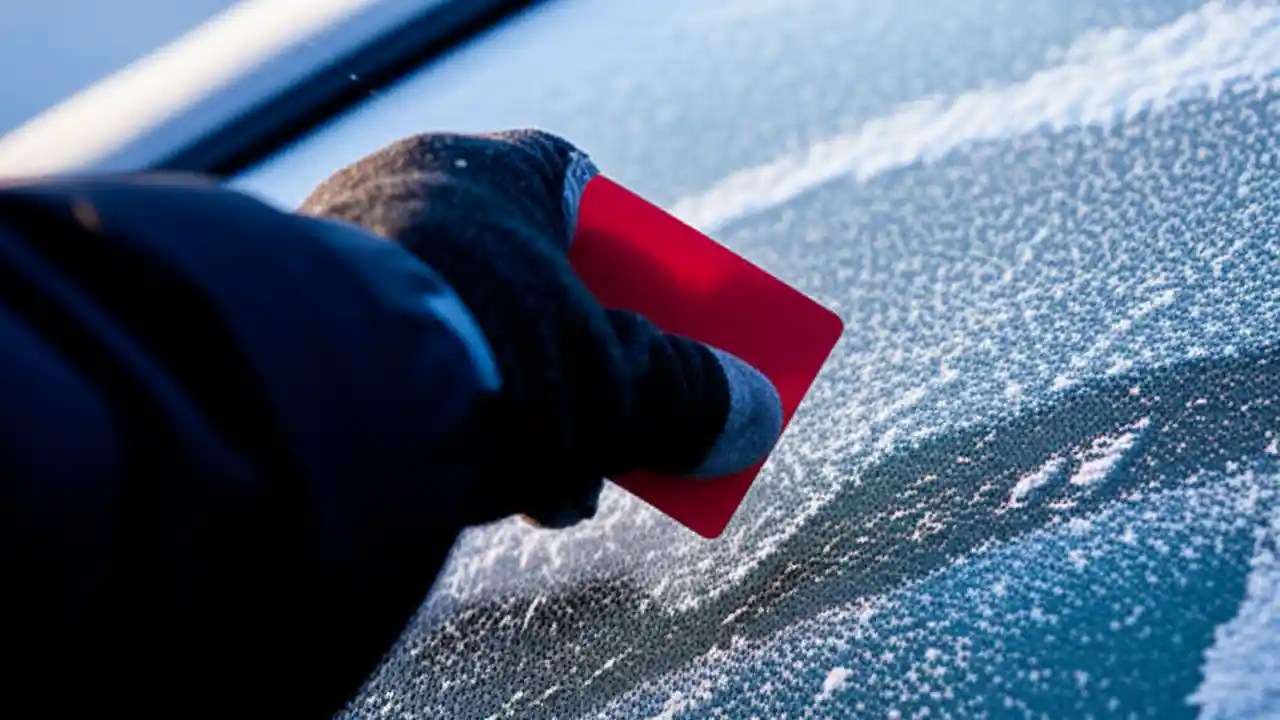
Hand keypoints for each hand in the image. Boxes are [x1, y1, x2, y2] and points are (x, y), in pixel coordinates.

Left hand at [299, 129, 781, 527]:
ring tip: (546, 486)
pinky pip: (390, 371)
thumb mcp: (621, 382)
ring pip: (457, 335)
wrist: (330, 388)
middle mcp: (411, 194)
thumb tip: (751, 421)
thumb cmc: (498, 350)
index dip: (625, 253)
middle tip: (611, 421)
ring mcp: (345, 260)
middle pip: (519, 278)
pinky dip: (438, 424)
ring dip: (513, 411)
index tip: (653, 311)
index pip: (573, 190)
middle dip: (574, 364)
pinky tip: (463, 482)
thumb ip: (689, 396)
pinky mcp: (304, 330)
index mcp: (494, 172)